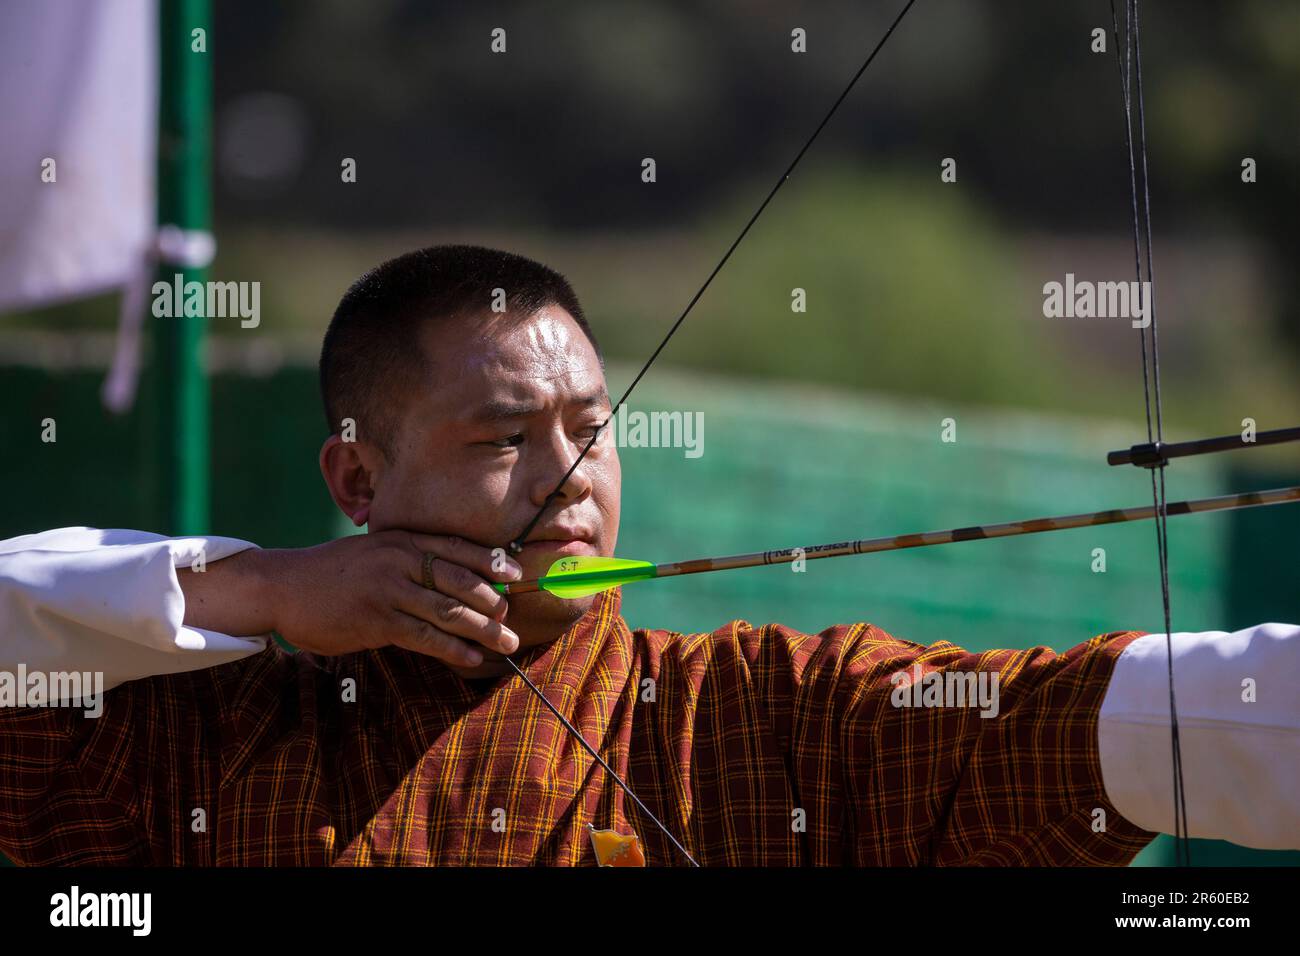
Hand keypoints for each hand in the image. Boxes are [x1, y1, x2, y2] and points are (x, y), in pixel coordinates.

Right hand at [182, 531, 521, 668]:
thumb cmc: (333, 572)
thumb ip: (409, 559)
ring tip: (506, 644)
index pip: (458, 547)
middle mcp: (400, 560)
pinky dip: (453, 649)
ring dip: (483, 630)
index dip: (493, 561)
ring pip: (449, 611)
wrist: (284, 586)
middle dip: (494, 602)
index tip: (519, 574)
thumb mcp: (374, 551)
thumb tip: (454, 578)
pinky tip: (471, 658)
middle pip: (462, 580)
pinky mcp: (377, 621)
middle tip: (514, 620)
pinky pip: (425, 636)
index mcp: (402, 540)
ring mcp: (389, 590)